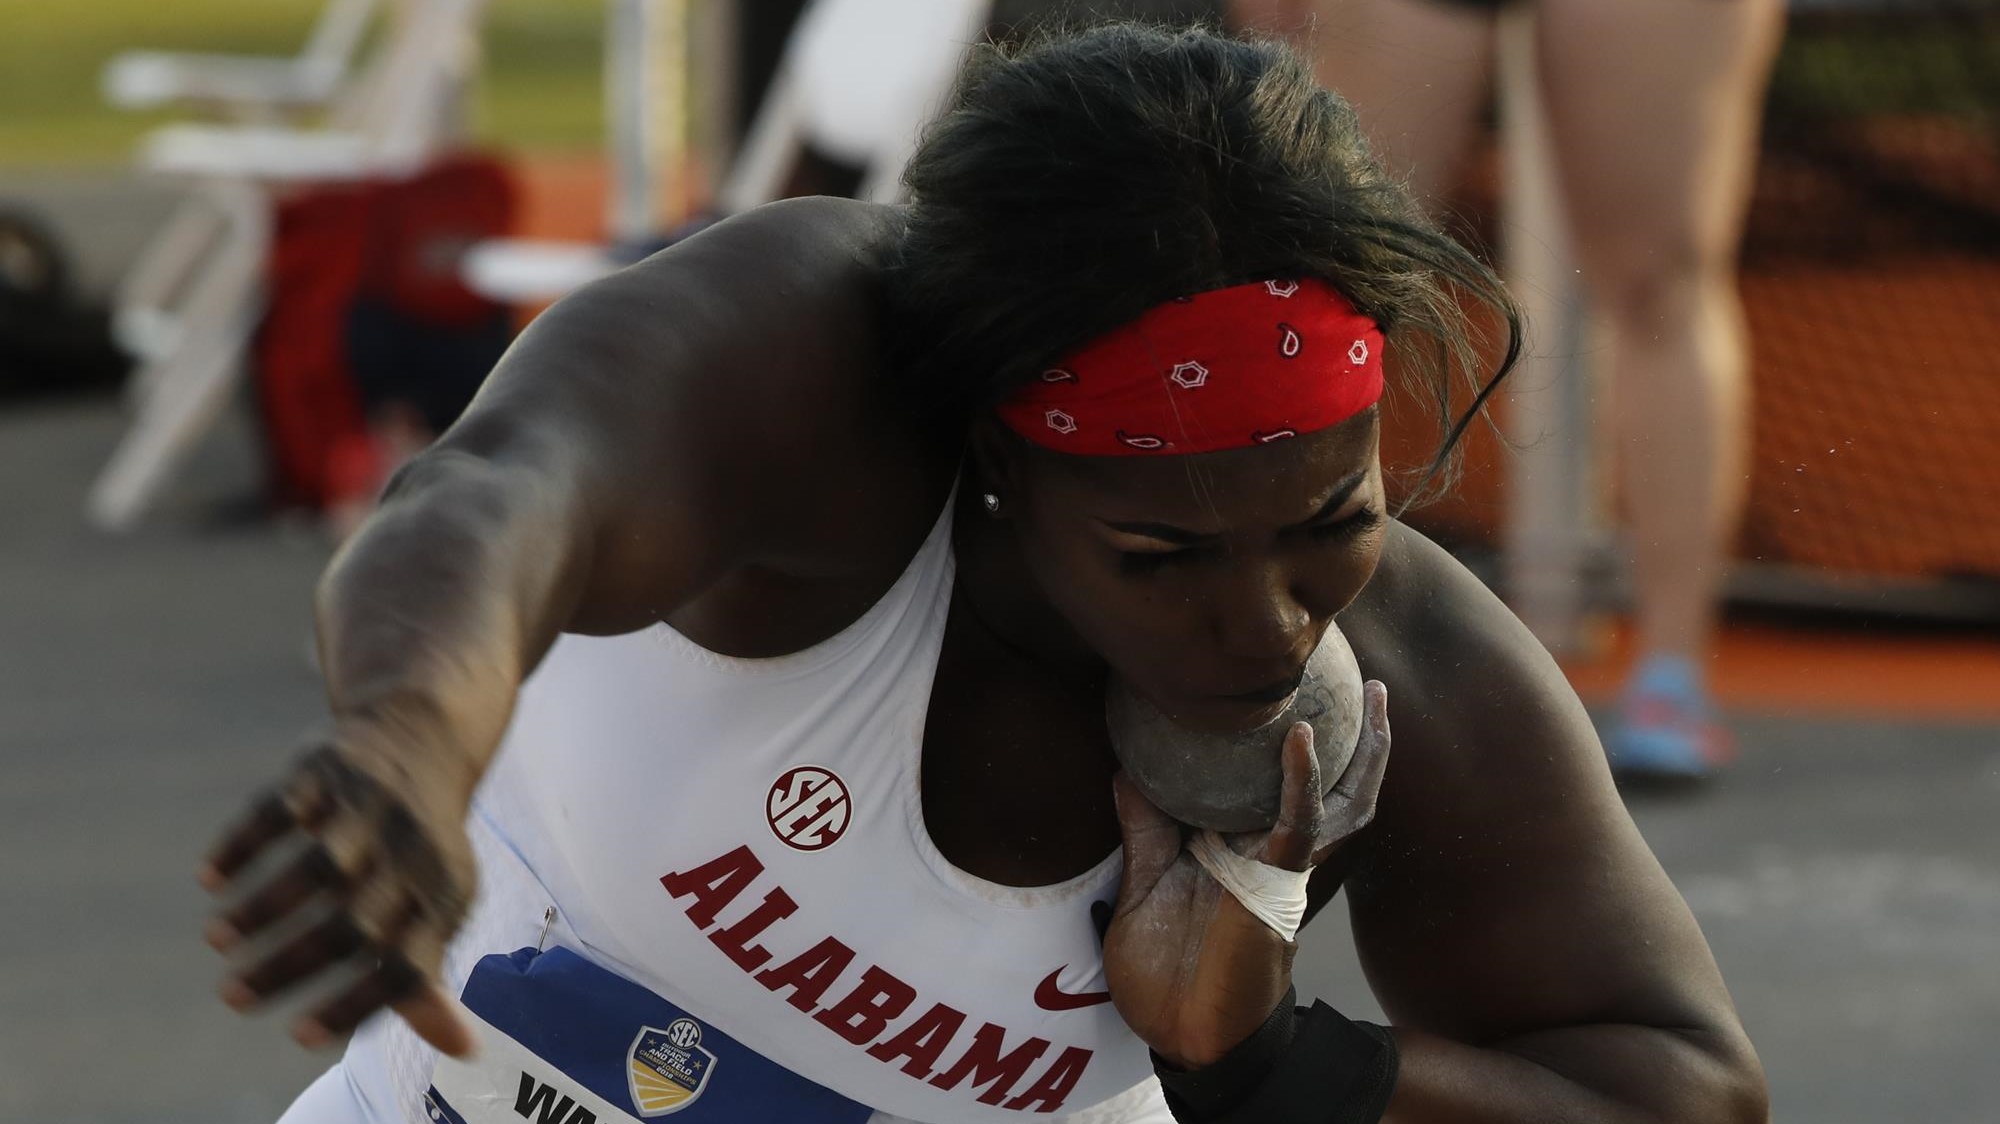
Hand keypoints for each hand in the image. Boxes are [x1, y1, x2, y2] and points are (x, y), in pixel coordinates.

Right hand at [201, 741, 477, 1056]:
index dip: (355, 1002)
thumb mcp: (441, 902)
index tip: (300, 1037)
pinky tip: (212, 878)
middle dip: (290, 964)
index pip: (405, 963)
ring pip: (317, 866)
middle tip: (234, 997)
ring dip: (263, 906)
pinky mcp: (327, 768)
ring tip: (218, 942)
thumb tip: (461, 1051)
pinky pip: (282, 808)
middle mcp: (411, 851)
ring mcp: (369, 806)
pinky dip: (244, 841)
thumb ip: (430, 975)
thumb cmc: (423, 846)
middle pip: (353, 921)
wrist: (426, 733)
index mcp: (444, 894)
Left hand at [1101, 681, 1390, 1067]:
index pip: (1285, 789)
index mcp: (1247, 851)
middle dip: (1363, 739)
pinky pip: (1298, 822)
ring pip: (1341, 799)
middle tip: (1367, 680)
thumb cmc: (1167, 972)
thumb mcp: (1144, 888)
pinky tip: (1301, 737)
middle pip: (1338, 788)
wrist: (1183, 1034)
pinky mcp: (1276, 886)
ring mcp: (1282, 868)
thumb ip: (1144, 830)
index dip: (1300, 746)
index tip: (1293, 690)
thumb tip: (1124, 769)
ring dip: (1363, 749)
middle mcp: (1276, 853)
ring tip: (1372, 695)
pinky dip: (1302, 778)